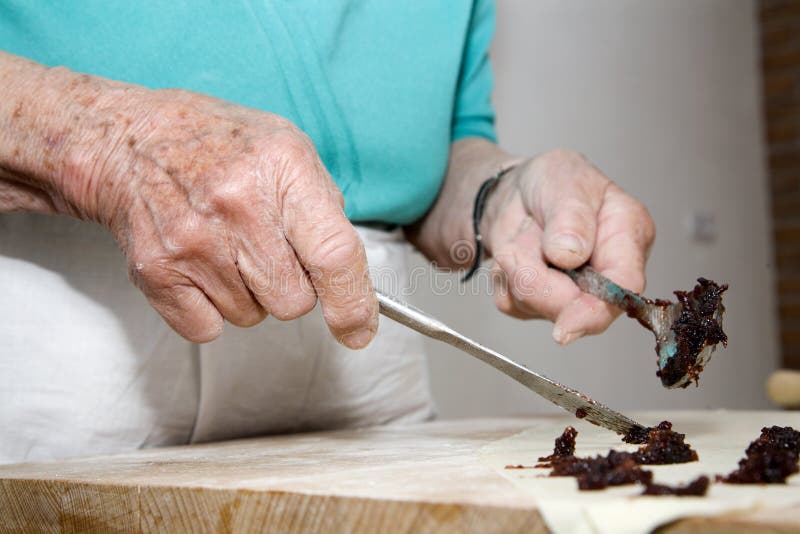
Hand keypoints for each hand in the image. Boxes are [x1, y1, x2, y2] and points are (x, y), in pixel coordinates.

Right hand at [1, 61, 376, 346]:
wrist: (129, 141)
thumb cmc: (218, 145)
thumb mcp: (288, 149)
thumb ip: (325, 209)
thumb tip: (351, 278)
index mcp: (282, 168)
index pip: (333, 254)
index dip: (353, 303)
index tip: (359, 329)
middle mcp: (238, 205)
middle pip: (294, 300)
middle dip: (292, 287)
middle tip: (266, 249)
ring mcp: (193, 242)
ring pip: (253, 316)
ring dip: (249, 293)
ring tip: (227, 246)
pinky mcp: (156, 272)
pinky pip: (208, 328)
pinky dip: (210, 309)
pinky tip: (202, 264)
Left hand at [483, 149, 654, 343]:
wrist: (518, 191)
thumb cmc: (553, 180)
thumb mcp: (565, 180)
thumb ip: (571, 216)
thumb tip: (570, 254)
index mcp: (628, 237)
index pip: (623, 287)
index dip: (595, 311)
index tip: (564, 327)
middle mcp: (606, 274)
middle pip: (574, 308)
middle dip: (535, 278)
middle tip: (516, 246)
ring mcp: (574, 293)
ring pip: (535, 306)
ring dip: (516, 269)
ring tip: (525, 235)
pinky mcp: (541, 303)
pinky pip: (513, 304)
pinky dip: (503, 277)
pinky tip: (516, 252)